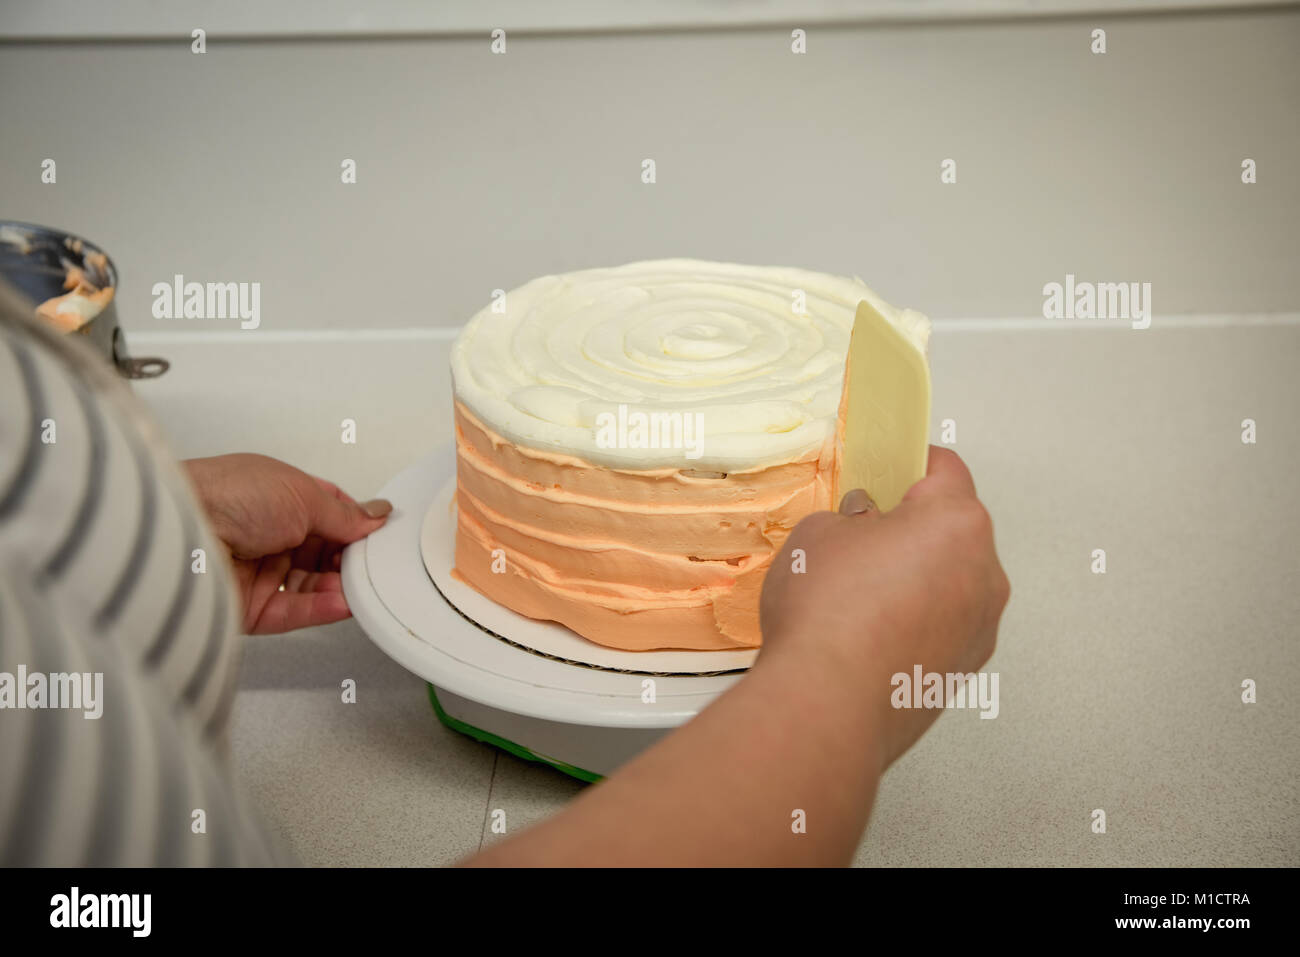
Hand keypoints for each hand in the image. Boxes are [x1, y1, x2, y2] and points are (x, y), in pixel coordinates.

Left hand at [182, 453, 391, 633]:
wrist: (178, 531)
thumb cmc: (229, 495)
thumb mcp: (302, 495)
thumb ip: (344, 514)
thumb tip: (376, 516)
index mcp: (277, 496)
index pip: (327, 513)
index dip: (355, 523)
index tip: (381, 533)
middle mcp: (267, 533)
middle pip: (323, 553)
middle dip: (350, 559)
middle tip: (375, 564)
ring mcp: (258, 572)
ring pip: (311, 586)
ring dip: (339, 587)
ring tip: (364, 588)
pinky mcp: (249, 607)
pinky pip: (293, 612)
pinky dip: (320, 609)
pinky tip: (344, 604)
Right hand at [759, 446, 1009, 766]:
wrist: (825, 703)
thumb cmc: (828, 616)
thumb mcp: (819, 533)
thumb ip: (852, 519)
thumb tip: (862, 527)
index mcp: (957, 522)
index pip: (946, 469)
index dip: (911, 463)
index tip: (892, 466)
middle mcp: (984, 573)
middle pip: (954, 530)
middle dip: (912, 527)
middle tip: (862, 535)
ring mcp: (980, 627)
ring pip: (951, 583)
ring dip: (916, 579)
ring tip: (857, 594)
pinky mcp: (963, 671)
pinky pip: (942, 627)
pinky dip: (914, 623)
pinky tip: (866, 634)